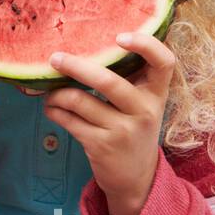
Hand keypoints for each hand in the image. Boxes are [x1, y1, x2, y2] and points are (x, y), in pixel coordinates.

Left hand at [43, 31, 176, 214]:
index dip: (146, 45)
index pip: (164, 62)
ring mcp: (123, 130)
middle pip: (108, 81)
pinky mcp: (101, 146)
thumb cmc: (134, 127)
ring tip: (50, 92)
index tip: (119, 36)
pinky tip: (52, 108)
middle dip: (76, 66)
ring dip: (57, 93)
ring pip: (79, 100)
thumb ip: (129, 77)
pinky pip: (68, 120)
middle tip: (55, 58)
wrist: (137, 178)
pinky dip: (54, 110)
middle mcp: (143, 110)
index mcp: (156, 93)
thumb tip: (84, 44)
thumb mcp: (142, 103)